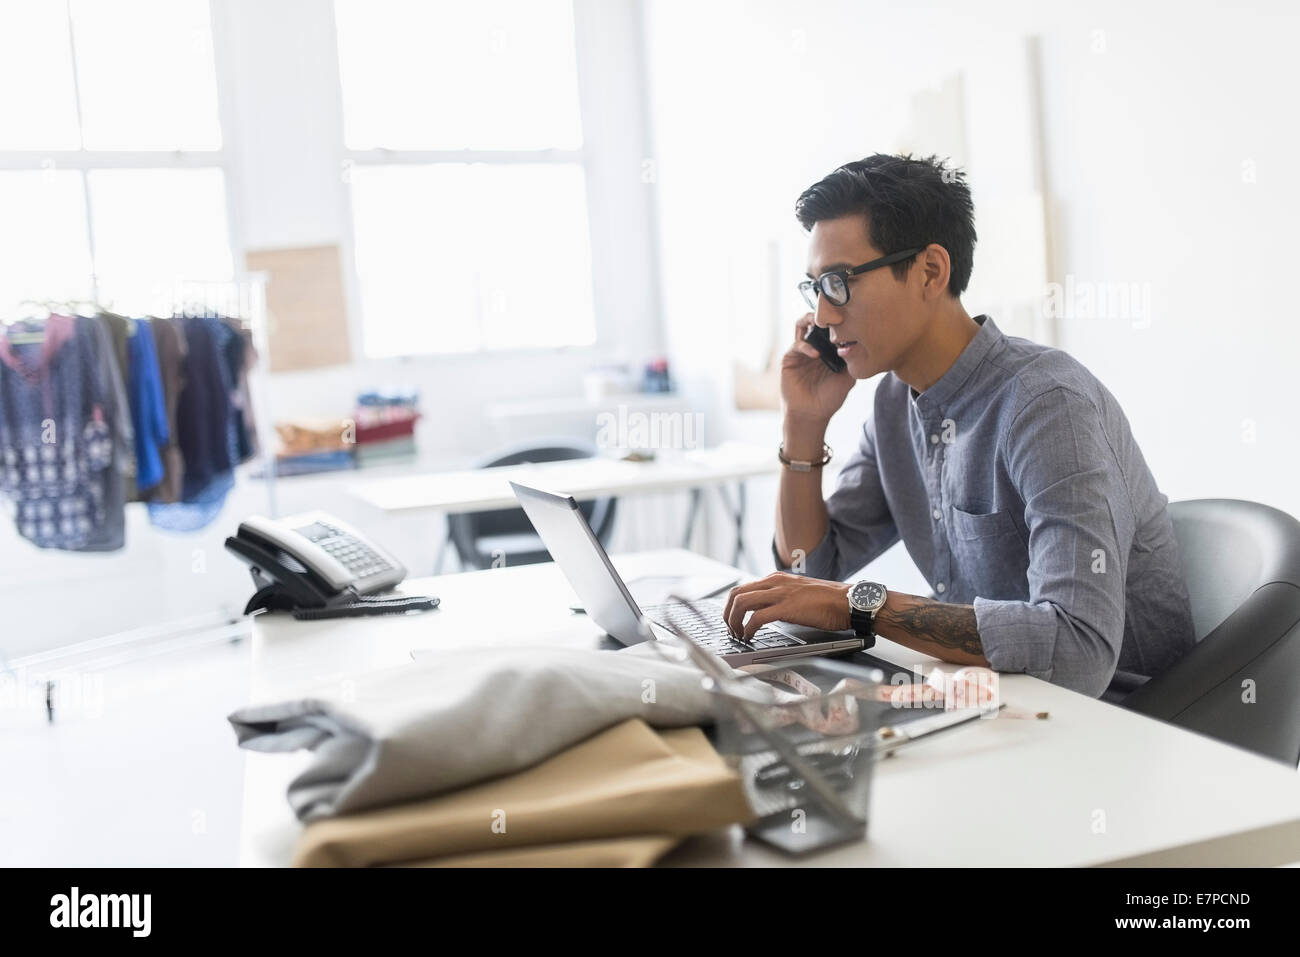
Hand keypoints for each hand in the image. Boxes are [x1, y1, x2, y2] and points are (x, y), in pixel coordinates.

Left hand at [722, 572, 852, 641]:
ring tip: (738, 635)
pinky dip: (748, 629)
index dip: (732, 606)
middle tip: (730, 629)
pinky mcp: (787, 607)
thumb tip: (766, 612)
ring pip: (741, 602)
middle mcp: (775, 582)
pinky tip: (750, 637)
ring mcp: (780, 594)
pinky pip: (757, 618)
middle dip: (727, 613)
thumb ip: (780, 598)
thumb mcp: (797, 593)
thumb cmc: (828, 600)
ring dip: (734, 621)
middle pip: (736, 593)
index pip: (743, 588)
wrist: (848, 601)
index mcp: (776, 579)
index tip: (732, 620)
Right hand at [781, 313, 855, 426]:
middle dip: (822, 314)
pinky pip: (797, 345)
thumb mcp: (848, 378)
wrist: (812, 414)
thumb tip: (857, 341)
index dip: (837, 320)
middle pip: (814, 320)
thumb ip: (852, 360)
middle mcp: (814, 346)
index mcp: (828, 349)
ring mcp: (801, 351)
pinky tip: (816, 354)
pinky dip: (806, 346)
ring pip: (801, 325)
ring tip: (819, 323)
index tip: (848, 317)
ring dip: (809, 319)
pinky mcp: (789, 358)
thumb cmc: (830, 398)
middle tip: (832, 313)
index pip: (830, 327)